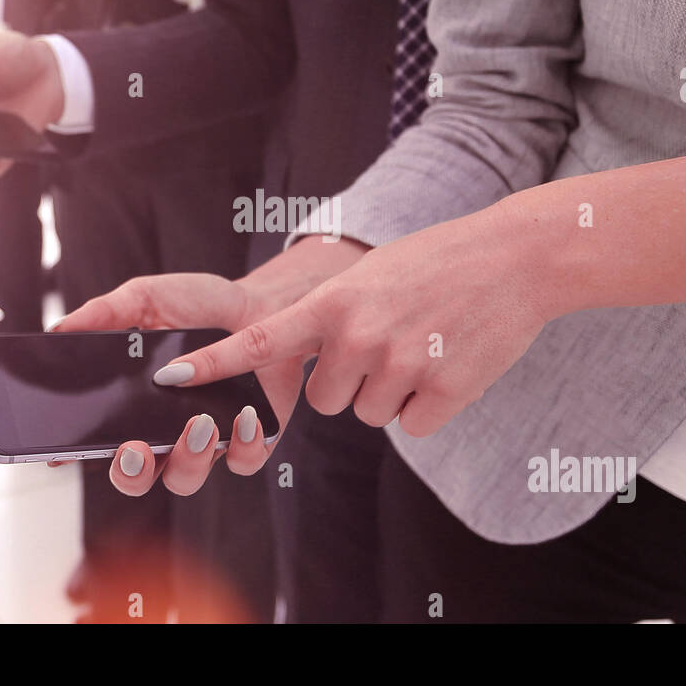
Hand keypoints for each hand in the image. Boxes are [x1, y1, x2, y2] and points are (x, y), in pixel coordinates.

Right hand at [48, 233, 372, 494]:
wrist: (264, 302)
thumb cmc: (201, 305)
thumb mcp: (148, 299)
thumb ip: (105, 314)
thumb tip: (59, 329)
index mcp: (131, 407)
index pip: (96, 443)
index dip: (76, 455)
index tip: (63, 454)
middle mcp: (163, 432)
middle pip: (136, 477)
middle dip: (130, 473)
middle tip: (134, 448)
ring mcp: (206, 442)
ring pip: (185, 477)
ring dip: (188, 458)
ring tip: (199, 423)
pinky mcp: (249, 442)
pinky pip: (243, 462)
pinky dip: (244, 446)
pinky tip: (246, 417)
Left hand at [155, 204, 556, 437]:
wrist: (515, 259)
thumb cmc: (438, 264)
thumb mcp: (371, 276)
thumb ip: (333, 318)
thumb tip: (313, 366)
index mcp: (333, 303)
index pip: (261, 341)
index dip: (214, 365)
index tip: (170, 380)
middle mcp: (358, 336)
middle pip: (325, 401)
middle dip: (350, 383)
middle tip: (389, 341)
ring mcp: (400, 365)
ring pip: (368, 415)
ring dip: (391, 393)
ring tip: (424, 344)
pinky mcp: (442, 393)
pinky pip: (412, 425)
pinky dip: (428, 406)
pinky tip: (449, 365)